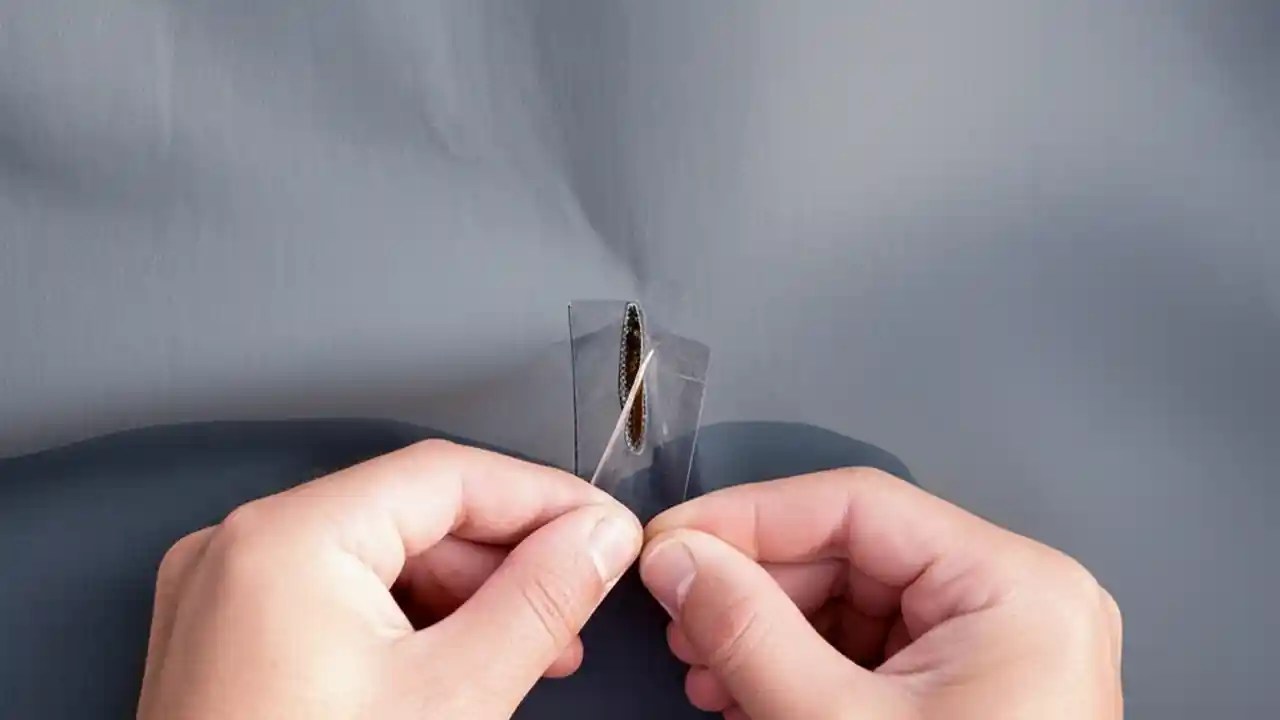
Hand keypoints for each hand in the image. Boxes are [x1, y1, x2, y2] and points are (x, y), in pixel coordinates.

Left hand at [137, 440, 641, 718]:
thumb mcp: (454, 699)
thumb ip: (538, 601)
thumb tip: (594, 538)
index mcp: (285, 542)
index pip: (445, 474)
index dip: (542, 497)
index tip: (602, 527)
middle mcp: (239, 552)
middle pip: (412, 514)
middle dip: (506, 559)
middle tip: (577, 596)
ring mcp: (225, 599)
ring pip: (380, 559)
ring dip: (466, 597)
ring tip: (534, 647)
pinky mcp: (229, 644)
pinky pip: (340, 600)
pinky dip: (410, 625)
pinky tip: (462, 665)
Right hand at [640, 469, 1122, 718]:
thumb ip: (748, 630)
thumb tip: (679, 560)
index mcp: (1015, 589)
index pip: (856, 505)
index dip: (749, 515)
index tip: (673, 541)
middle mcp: (1018, 605)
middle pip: (853, 553)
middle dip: (754, 585)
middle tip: (680, 610)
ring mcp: (998, 649)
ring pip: (854, 603)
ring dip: (768, 630)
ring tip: (704, 663)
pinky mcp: (972, 689)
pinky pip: (872, 650)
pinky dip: (802, 666)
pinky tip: (745, 690)